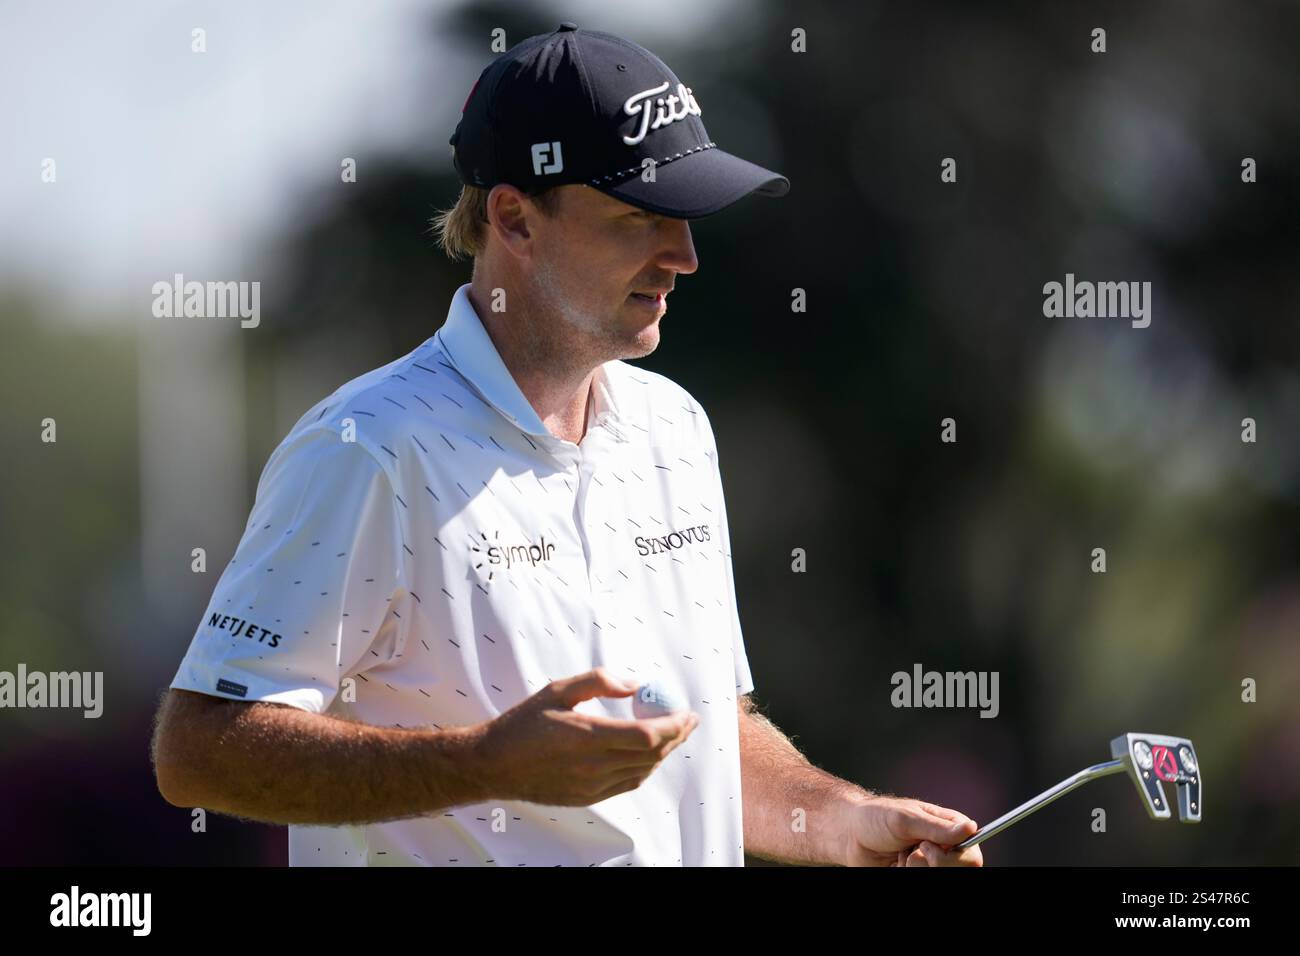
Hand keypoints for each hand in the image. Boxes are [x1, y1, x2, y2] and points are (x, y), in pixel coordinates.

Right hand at [469, 667, 699, 806]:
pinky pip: (628, 783)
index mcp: (587, 736)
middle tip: (687, 720)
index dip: (674, 725)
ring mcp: (591, 786)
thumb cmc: (525, 722)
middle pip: (651, 754)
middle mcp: (593, 766)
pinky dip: (645, 767)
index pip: (647, 735)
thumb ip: (599, 682)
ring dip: (663, 752)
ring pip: (643, 771)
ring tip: (672, 733)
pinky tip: (647, 753)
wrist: (494, 764)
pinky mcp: (588, 797)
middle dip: (676, 736)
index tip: (687, 711)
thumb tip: (635, 684)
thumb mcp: (558, 689)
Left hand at [841, 795, 983, 866]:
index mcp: (948, 828)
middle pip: (957, 870)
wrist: (849, 835)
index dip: (954, 858)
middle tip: (912, 851)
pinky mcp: (916, 874)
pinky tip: (896, 863)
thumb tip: (971, 827)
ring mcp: (930, 865)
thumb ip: (938, 828)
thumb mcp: (906, 819)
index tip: (928, 848)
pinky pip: (919, 882)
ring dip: (914, 869)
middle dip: (929, 864)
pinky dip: (904, 874)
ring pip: (934, 877)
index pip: (971, 853)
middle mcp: (944, 848)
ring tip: (901, 855)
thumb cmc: (876, 817)